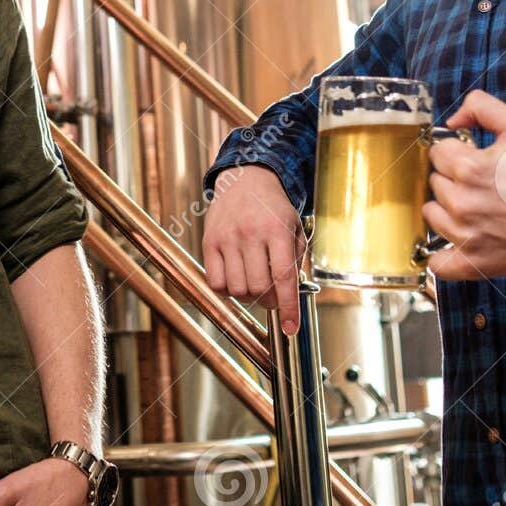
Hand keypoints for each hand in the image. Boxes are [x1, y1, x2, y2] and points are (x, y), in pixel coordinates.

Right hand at [201, 164, 306, 334]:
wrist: (245, 178)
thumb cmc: (274, 207)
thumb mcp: (295, 227)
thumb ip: (296, 260)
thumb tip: (291, 296)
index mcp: (277, 230)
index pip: (283, 277)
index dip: (289, 308)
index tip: (290, 328)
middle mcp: (250, 233)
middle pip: (259, 287)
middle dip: (270, 301)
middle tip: (274, 297)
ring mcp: (227, 238)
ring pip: (237, 289)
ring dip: (249, 296)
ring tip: (255, 284)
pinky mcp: (209, 242)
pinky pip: (216, 282)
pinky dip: (227, 290)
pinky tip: (236, 278)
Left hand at [423, 90, 505, 280]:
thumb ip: (481, 107)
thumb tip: (451, 120)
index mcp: (468, 167)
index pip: (438, 153)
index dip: (456, 153)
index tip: (474, 160)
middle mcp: (461, 202)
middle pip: (434, 183)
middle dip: (453, 179)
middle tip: (482, 184)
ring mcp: (464, 235)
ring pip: (431, 215)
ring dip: (446, 210)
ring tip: (475, 208)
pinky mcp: (472, 262)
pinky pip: (439, 264)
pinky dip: (444, 256)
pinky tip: (457, 243)